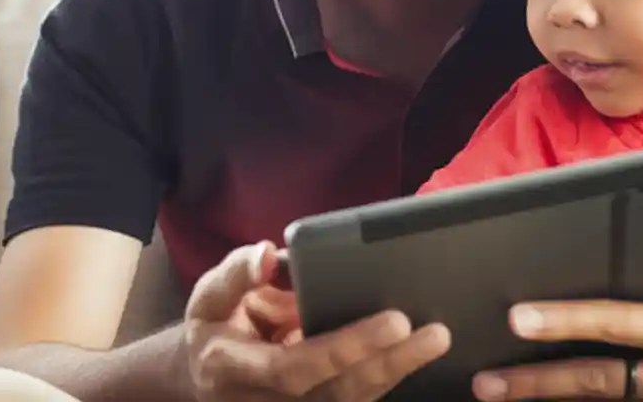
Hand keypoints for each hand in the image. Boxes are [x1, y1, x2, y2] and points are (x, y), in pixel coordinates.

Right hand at [185, 242, 450, 400]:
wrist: (205, 376)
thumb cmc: (215, 327)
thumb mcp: (209, 296)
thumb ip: (236, 275)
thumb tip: (269, 255)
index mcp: (233, 370)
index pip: (296, 367)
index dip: (346, 348)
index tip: (394, 322)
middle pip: (337, 393)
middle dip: (388, 363)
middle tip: (434, 333)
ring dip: (397, 372)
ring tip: (436, 338)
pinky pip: (357, 401)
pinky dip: (389, 378)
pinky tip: (419, 351)